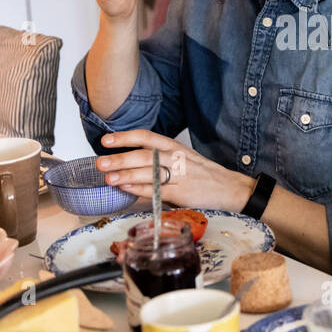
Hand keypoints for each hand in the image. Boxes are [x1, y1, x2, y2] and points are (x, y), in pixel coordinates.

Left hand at [98, 130, 255, 211]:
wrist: (230, 189)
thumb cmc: (205, 174)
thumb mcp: (184, 157)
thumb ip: (161, 157)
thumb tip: (131, 160)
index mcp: (176, 147)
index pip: (147, 137)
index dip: (125, 138)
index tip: (106, 140)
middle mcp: (177, 158)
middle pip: (144, 156)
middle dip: (120, 159)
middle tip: (101, 162)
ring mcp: (180, 176)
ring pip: (149, 173)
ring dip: (126, 175)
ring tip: (108, 178)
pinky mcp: (182, 194)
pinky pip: (156, 190)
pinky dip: (139, 189)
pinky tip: (125, 188)